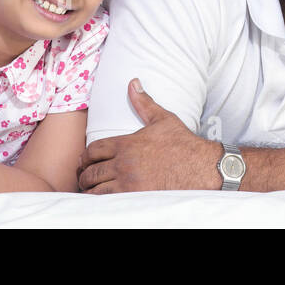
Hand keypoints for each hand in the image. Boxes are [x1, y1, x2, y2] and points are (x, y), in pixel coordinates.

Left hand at [78, 80, 214, 193]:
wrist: (199, 166)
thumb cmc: (182, 143)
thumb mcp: (162, 119)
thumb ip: (144, 102)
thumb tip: (133, 83)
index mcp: (126, 143)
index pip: (93, 150)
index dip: (85, 157)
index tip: (85, 161)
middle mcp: (124, 163)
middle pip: (90, 171)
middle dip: (84, 175)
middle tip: (85, 177)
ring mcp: (128, 182)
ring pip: (95, 189)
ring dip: (90, 189)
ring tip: (92, 190)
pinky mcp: (134, 197)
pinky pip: (107, 202)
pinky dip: (101, 201)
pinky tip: (103, 199)